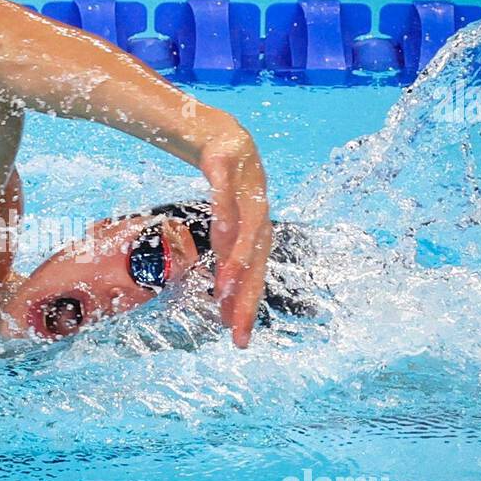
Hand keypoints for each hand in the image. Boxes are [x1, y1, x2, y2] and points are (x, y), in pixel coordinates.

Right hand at [198, 124, 272, 347]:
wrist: (225, 140)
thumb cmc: (228, 191)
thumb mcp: (226, 229)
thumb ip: (227, 259)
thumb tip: (224, 296)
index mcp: (258, 236)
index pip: (254, 279)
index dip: (247, 309)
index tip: (239, 339)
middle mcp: (258, 218)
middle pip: (255, 262)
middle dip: (246, 295)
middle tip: (236, 326)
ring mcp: (246, 193)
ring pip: (244, 231)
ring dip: (237, 258)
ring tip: (226, 287)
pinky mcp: (228, 168)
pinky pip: (226, 194)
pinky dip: (226, 212)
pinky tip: (221, 232)